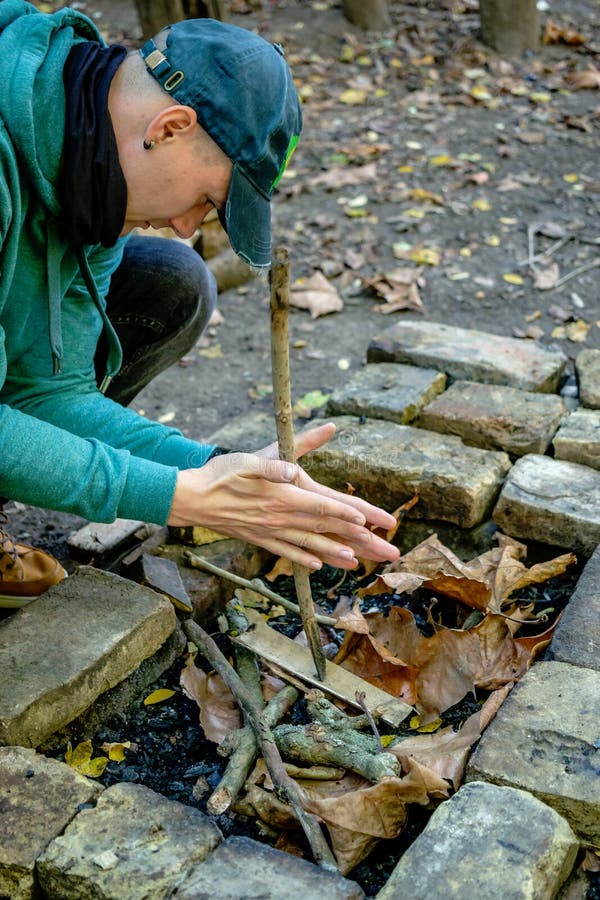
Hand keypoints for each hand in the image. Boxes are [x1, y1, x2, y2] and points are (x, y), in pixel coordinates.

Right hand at [168, 422, 399, 570]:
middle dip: (359, 540)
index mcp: (282, 497)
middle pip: (325, 529)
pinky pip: (288, 552)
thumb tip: (293, 468)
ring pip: (311, 545)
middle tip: (385, 551)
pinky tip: (319, 565)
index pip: (322, 506)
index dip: (346, 513)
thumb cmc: (220, 474)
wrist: (191, 499)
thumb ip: (273, 463)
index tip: (368, 522)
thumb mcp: (247, 458)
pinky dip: (305, 559)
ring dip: (338, 554)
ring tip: (359, 563)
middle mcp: (280, 518)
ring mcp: (271, 532)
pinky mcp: (260, 538)